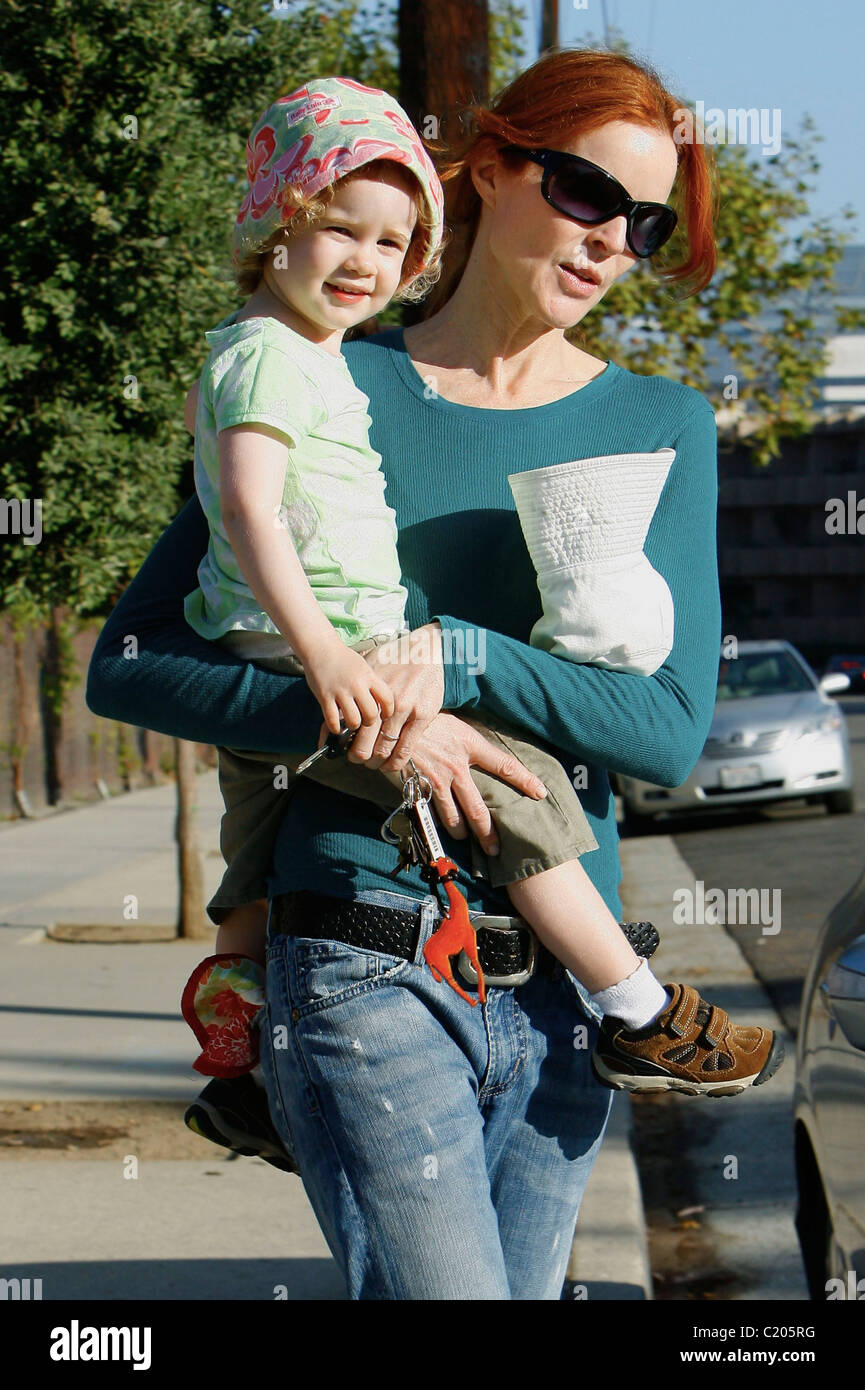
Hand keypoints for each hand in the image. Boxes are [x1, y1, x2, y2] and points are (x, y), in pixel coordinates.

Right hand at [303, 640, 394, 735]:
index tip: (384, 715)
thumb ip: (373, 684)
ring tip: (351, 722)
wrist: (321, 648)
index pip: (388, 699)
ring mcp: (340, 691)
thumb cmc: (344, 659)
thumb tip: (384, 703)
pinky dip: (336, 728)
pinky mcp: (324, 697)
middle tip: (365, 720)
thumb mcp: (364, 667)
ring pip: (354, 720)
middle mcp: (356, 684)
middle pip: (371, 714)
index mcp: (369, 676)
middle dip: (369, 721)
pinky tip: (337, 726)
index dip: (388, 712)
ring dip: (353, 725)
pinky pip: (333, 720)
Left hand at [346, 623, 444, 768]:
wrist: (424, 649)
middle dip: (358, 756)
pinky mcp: (423, 716)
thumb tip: (327, 729)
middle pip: (364, 742)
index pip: (349, 727)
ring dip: (377, 762)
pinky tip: (391, 765)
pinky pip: (407, 747)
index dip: (345, 744)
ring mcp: (405, 710)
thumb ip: (350, 698)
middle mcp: (383, 704)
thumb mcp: (366, 674)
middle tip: (358, 760)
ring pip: (385, 748)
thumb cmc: (392, 661)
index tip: (344, 751)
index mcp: (366, 694)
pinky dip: (397, 761)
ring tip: (374, 764)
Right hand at [378, 712, 547, 857]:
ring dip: (460, 831)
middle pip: (479, 808)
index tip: (541, 793)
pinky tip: (437, 831)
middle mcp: (457, 766)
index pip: (505, 765)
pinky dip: (434, 824)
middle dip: (488, 833)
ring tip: (464, 838)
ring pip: (454, 817)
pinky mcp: (417, 788)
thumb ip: (465, 742)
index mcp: (469, 745)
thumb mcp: (451, 723)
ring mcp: (436, 780)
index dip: (525, 780)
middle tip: (495, 849)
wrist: (388, 720)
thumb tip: (477, 753)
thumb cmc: (421, 717)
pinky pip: (429, 813)